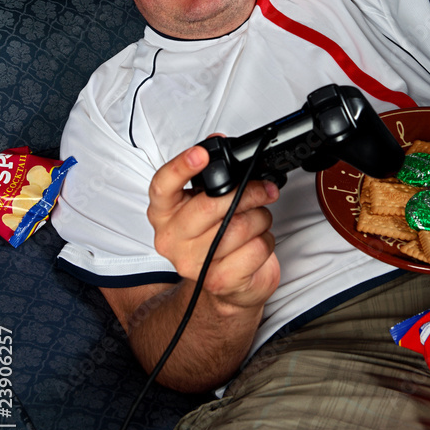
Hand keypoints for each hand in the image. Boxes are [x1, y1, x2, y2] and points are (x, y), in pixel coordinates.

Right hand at [148, 144, 280, 311]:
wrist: (224, 288)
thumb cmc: (215, 237)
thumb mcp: (206, 202)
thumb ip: (211, 173)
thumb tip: (217, 142)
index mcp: (164, 213)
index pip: (162, 186)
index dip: (181, 167)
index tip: (201, 154)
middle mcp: (172, 238)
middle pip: (211, 205)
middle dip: (248, 193)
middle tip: (265, 189)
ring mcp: (192, 263)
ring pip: (239, 227)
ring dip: (261, 218)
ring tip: (258, 220)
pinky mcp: (218, 281)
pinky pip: (254, 249)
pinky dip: (266, 241)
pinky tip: (258, 242)